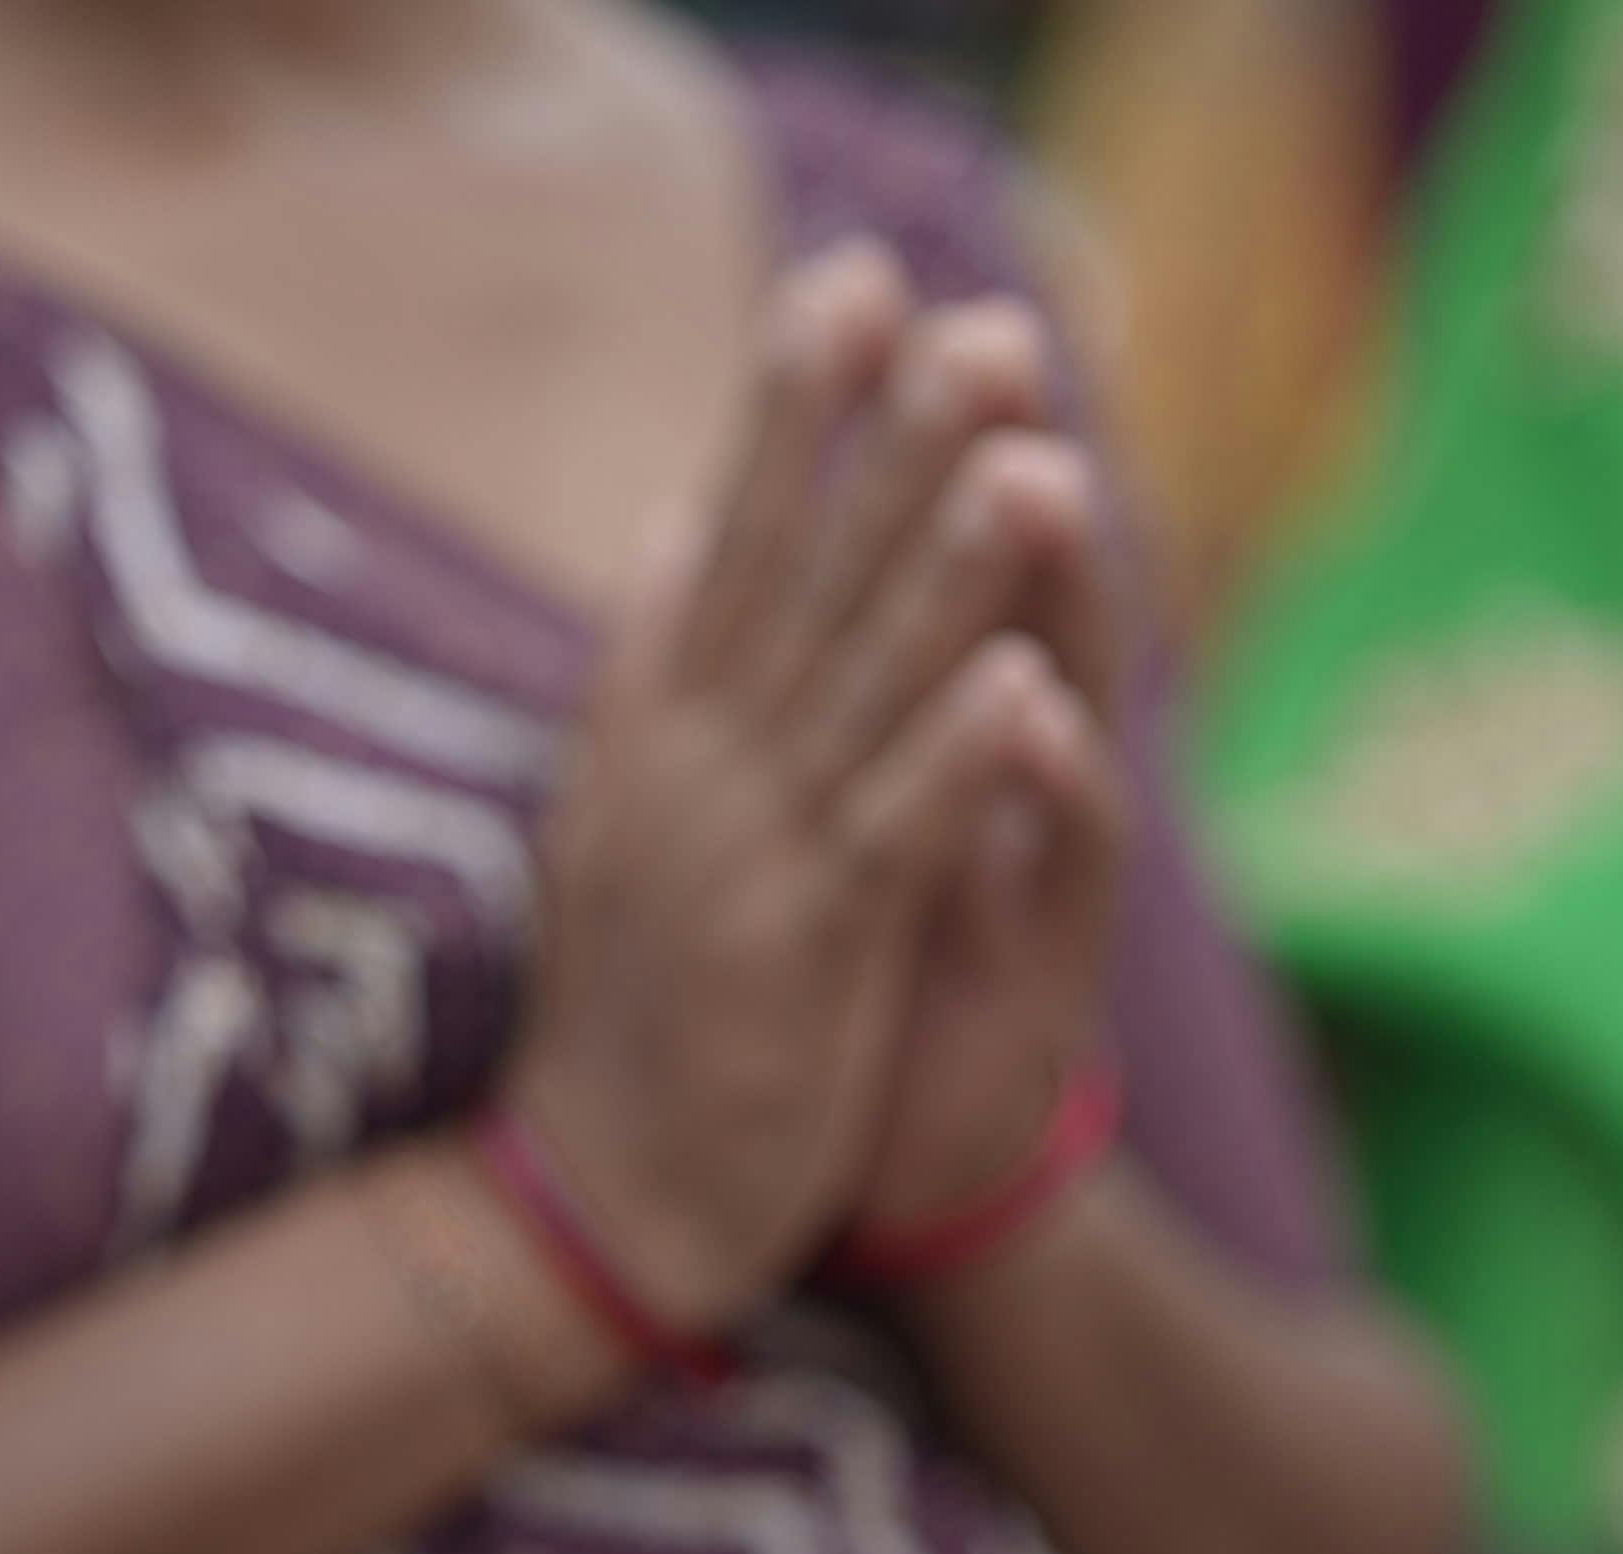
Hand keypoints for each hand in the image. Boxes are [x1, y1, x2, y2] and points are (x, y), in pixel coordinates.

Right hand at [499, 250, 1108, 1331]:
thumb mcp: (615, 811)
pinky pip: (894, 841)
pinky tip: (1029, 685)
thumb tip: (676, 520)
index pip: (733, 535)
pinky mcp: (802, 958)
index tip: (851, 278)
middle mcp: (695, 770)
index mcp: (658, 728)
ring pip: (863, 690)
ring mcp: (747, 858)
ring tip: (1030, 458)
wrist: (592, 1206)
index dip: (791, 407)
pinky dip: (959, 762)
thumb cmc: (629, 1008)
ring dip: (946, 574)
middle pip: (803, 580)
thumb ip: (650, 663)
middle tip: (970, 319)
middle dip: (885, 445)